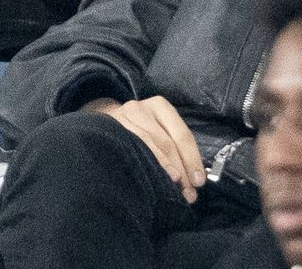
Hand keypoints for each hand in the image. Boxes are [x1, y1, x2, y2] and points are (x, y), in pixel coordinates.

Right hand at [84, 97, 205, 203]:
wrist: (102, 121)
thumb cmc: (139, 130)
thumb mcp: (159, 129)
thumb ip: (176, 148)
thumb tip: (194, 180)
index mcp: (160, 106)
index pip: (182, 135)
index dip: (192, 159)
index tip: (199, 181)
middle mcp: (140, 110)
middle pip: (167, 143)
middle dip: (180, 170)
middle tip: (187, 194)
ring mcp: (121, 120)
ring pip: (148, 148)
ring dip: (163, 172)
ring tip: (171, 192)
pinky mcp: (107, 132)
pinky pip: (128, 152)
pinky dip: (142, 168)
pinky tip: (148, 182)